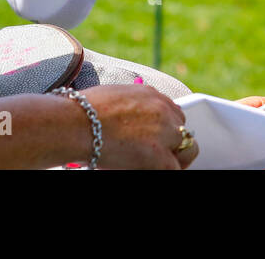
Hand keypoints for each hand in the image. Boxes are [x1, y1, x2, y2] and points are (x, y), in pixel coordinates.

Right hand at [81, 85, 197, 169]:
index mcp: (151, 95)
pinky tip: (154, 169)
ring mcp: (164, 132)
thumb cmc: (82, 112)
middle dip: (173, 141)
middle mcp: (163, 110)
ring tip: (161, 164)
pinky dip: (169, 169)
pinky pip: (175, 167)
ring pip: (187, 147)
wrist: (76, 123)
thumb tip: (128, 119)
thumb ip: (130, 106)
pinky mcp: (159, 155)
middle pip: (181, 128)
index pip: (171, 111)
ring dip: (177, 157)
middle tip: (160, 154)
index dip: (166, 127)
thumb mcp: (114, 97)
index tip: (158, 137)